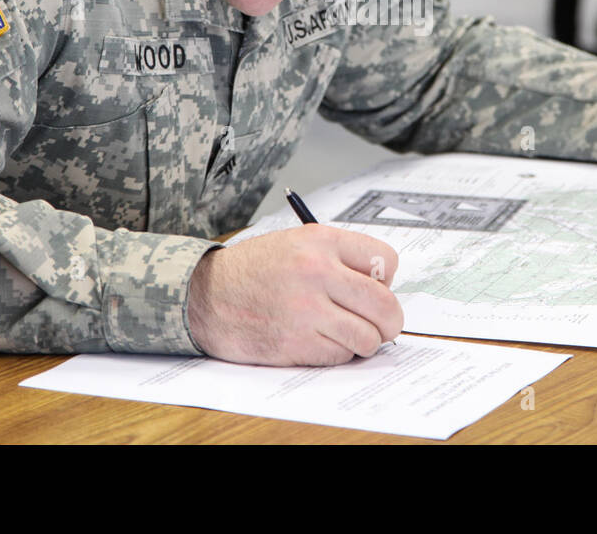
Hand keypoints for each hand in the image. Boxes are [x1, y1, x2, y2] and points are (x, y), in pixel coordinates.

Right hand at [187, 224, 403, 365]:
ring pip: (367, 337)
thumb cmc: (255, 270)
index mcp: (320, 241)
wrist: (207, 295)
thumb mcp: (298, 243)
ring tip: (347, 333)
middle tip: (383, 324)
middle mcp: (316, 272)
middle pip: (385, 305)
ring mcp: (306, 310)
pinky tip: (318, 339)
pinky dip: (337, 352)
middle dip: (390, 320)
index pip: (386, 261)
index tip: (374, 287)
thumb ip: (340, 258)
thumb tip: (384, 286)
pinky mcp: (295, 343)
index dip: (385, 278)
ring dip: (364, 341)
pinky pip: (340, 355)